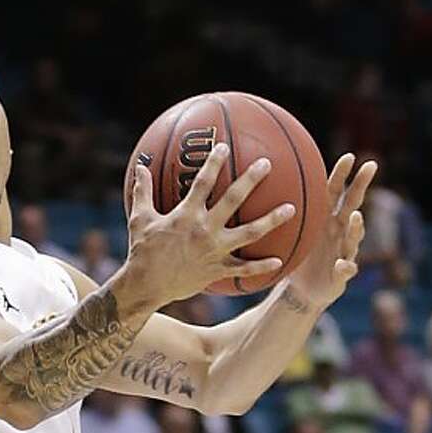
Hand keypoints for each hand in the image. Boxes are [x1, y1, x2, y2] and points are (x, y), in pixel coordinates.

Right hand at [125, 145, 295, 304]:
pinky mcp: (218, 270)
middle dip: (251, 180)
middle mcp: (205, 229)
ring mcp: (214, 250)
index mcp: (186, 214)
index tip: (225, 146)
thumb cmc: (142, 251)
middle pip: (233, 200)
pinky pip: (244, 268)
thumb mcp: (140, 218)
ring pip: (249, 233)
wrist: (147, 286)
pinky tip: (280, 261)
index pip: (203, 182)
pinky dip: (261, 266)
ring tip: (291, 209)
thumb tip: (140, 167)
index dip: (214, 162)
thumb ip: (143, 191)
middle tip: (267, 164)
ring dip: (271, 221)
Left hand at [288, 154, 376, 309]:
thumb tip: (265, 183)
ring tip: (356, 218)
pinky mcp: (342, 275)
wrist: (302, 291)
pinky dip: (345, 268)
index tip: (349, 156)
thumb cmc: (297, 256)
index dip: (343, 174)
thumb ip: (285, 214)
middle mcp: (339, 231)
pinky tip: (343, 265)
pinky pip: (345, 270)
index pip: (336, 191)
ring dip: (356, 228)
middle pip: (353, 204)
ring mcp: (344, 252)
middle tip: (371, 166)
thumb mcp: (290, 235)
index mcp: (326, 218)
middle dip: (362, 185)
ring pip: (353, 237)